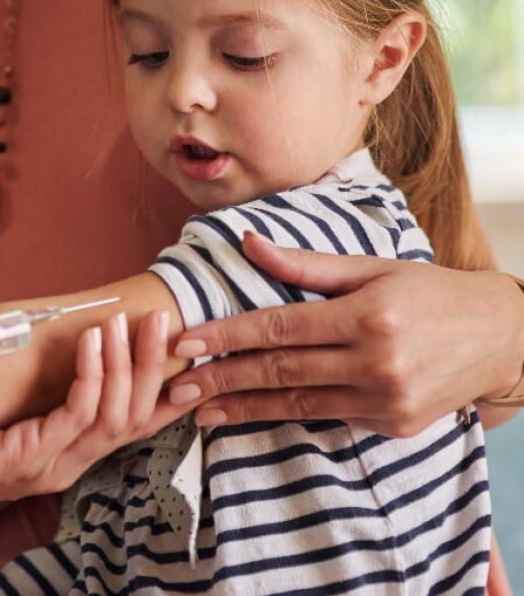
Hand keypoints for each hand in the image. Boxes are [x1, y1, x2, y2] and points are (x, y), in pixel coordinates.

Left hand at [0, 310, 190, 529]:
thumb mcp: (7, 413)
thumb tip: (57, 335)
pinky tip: (91, 342)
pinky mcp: (34, 458)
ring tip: (125, 323)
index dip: (168, 389)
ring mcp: (56, 463)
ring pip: (117, 414)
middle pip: (138, 415)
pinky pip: (79, 414)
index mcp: (72, 450)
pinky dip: (92, 375)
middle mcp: (72, 460)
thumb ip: (37, 390)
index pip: (136, 422)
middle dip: (154, 364)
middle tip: (162, 320)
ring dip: (126, 364)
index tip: (190, 349)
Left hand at [166, 233, 523, 436]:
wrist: (502, 338)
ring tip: (201, 411)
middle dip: (223, 378)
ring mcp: (385, 399)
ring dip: (244, 407)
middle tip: (177, 387)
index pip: (280, 326)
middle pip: (281, 370)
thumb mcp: (372, 267)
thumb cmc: (429, 293)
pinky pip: (327, 416)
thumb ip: (306, 264)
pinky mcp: (393, 425)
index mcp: (367, 315)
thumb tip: (248, 243)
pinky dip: (286, 414)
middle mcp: (376, 360)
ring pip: (298, 403)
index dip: (228, 336)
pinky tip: (251, 413)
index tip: (187, 343)